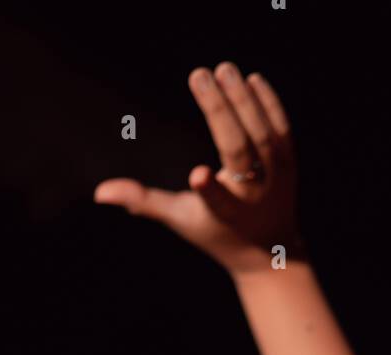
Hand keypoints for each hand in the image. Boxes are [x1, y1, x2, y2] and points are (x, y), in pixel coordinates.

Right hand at [93, 63, 304, 276]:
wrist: (272, 249)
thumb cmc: (218, 231)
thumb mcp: (182, 220)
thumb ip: (145, 202)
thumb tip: (100, 192)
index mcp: (226, 214)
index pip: (217, 201)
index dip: (209, 189)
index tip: (196, 174)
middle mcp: (255, 195)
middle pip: (240, 151)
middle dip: (221, 113)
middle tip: (200, 75)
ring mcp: (277, 177)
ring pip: (263, 134)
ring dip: (244, 99)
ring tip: (224, 69)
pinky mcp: (290, 164)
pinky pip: (281, 128)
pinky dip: (268, 103)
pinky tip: (251, 79)